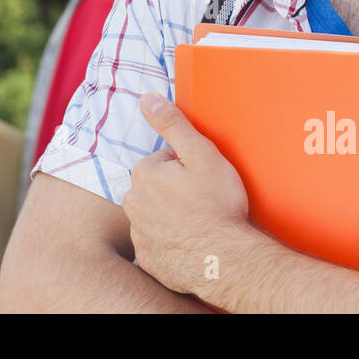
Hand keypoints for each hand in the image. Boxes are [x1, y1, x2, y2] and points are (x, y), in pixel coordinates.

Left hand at [123, 92, 251, 297]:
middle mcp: (133, 204)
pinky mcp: (148, 260)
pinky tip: (191, 245)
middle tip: (203, 202)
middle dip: (174, 191)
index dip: (186, 169)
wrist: (226, 260)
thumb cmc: (218, 205)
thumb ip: (172, 123)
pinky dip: (170, 243)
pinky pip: (157, 245)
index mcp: (143, 174)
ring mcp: (139, 234)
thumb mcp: (201, 153)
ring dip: (171, 217)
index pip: (163, 161)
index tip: (203, 181)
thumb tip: (147, 98)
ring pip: (154, 216)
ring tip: (200, 224)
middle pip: (155, 188)